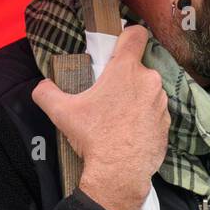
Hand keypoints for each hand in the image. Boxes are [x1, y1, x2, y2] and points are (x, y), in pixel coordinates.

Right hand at [32, 26, 168, 209]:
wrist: (119, 174)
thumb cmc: (94, 138)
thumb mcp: (62, 113)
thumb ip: (47, 93)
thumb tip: (41, 87)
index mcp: (126, 70)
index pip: (136, 35)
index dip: (128, 37)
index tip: (120, 48)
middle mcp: (149, 82)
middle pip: (139, 68)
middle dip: (126, 78)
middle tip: (110, 96)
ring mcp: (161, 104)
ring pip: (149, 92)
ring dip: (137, 99)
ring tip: (120, 117)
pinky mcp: (167, 125)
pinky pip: (156, 114)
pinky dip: (145, 119)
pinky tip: (131, 132)